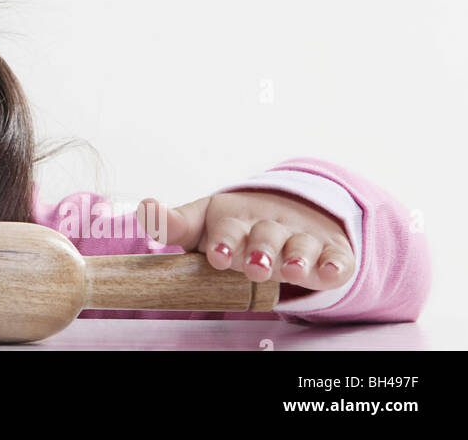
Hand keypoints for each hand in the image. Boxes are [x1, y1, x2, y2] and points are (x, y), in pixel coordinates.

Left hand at [134, 188, 354, 289]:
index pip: (226, 227)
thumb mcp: (202, 224)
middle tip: (253, 268)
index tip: (216, 255)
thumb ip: (174, 223)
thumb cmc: (234, 228)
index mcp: (234, 221)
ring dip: (297, 257)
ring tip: (292, 270)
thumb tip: (145, 208)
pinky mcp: (330, 253)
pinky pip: (336, 258)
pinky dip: (335, 265)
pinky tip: (331, 272)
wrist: (288, 214)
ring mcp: (300, 239)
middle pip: (265, 237)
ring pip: (300, 246)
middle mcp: (268, 227)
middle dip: (260, 251)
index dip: (222, 240)